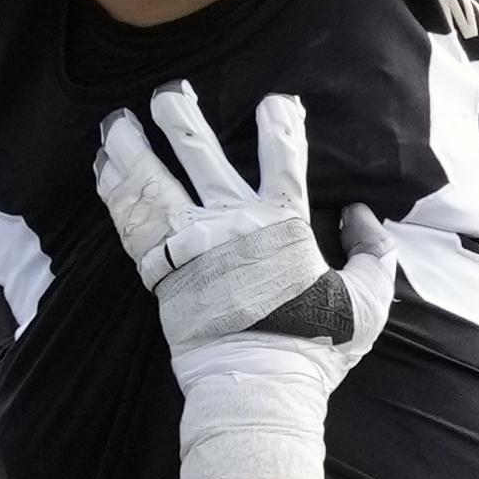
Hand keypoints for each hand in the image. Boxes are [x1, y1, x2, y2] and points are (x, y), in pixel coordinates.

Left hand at [94, 81, 395, 478]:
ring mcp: (189, 245)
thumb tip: (362, 215)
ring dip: (132, 148)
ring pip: (152, 182)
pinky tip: (104, 170)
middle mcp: (230, 223)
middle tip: (169, 94)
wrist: (258, 385)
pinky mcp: (161, 272)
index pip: (283, 154)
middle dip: (181, 117)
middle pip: (198, 153)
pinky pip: (131, 223)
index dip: (281, 121)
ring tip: (116, 123)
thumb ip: (374, 251)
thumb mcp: (368, 300)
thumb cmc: (316, 345)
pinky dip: (115, 192)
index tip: (278, 102)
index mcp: (281, 222)